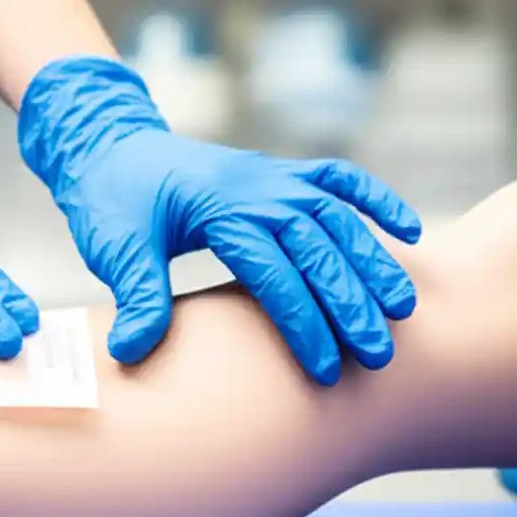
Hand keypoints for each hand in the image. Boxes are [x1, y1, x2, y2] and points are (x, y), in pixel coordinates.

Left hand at [19, 57, 420, 383]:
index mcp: (218, 208)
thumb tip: (131, 350)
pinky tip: (407, 229)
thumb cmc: (112, 202)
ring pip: (337, 217)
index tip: (326, 369)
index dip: (302, 321)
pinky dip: (374, 197)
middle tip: (379, 353)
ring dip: (372, 259)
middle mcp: (255, 188)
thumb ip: (134, 295)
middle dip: (349, 300)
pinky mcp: (278, 174)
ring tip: (403, 308)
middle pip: (316, 246)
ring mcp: (271, 176)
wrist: (109, 148)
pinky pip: (337, 178)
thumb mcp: (115, 248)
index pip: (272, 271)